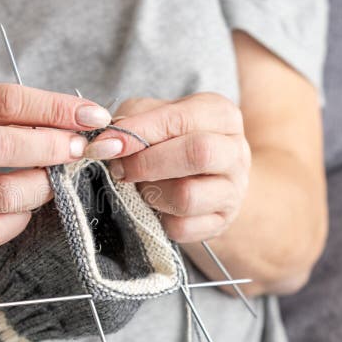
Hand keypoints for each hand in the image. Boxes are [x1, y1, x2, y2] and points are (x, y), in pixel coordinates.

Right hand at [0, 84, 111, 245]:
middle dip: (51, 147)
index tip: (93, 116)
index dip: (55, 108)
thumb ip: (22, 115)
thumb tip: (87, 121)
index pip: (4, 101)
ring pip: (0, 194)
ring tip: (54, 181)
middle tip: (79, 150)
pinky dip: (21, 219)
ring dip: (41, 187)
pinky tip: (25, 208)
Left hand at [84, 93, 249, 242]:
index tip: (106, 144)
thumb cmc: (171, 140)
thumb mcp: (152, 116)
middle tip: (119, 169)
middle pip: (197, 154)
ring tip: (140, 187)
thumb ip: (131, 119)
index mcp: (219, 114)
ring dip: (151, 193)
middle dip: (146, 163)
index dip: (138, 132)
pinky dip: (159, 219)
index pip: (180, 120)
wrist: (203, 178)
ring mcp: (233, 190)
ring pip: (188, 196)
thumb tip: (108, 140)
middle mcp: (235, 150)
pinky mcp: (221, 222)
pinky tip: (155, 207)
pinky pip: (183, 227)